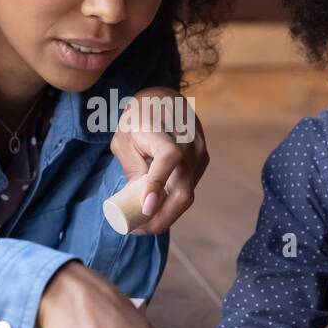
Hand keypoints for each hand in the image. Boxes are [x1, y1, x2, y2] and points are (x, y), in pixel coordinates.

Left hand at [109, 86, 207, 234]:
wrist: (165, 98)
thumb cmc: (138, 118)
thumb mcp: (124, 139)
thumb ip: (133, 168)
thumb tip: (141, 203)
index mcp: (163, 128)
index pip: (168, 157)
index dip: (158, 184)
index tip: (144, 207)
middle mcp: (188, 140)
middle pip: (182, 189)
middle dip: (160, 217)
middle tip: (137, 229)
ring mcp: (200, 151)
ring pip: (187, 194)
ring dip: (166, 214)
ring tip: (141, 225)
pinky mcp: (203, 160)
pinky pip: (188, 188)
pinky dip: (173, 203)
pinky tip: (155, 209)